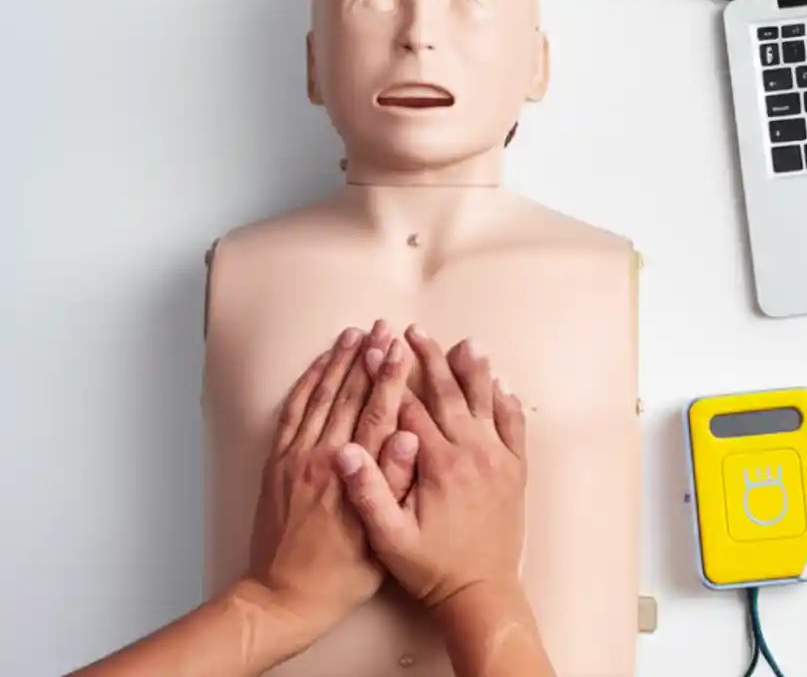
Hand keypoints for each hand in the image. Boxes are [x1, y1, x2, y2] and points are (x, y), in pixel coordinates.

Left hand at [247, 322, 418, 635]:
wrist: (285, 596)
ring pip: (320, 397)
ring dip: (337, 363)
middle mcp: (323, 457)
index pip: (378, 412)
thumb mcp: (381, 533)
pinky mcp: (278, 464)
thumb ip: (394, 482)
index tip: (403, 347)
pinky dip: (305, 386)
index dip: (392, 375)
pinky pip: (292, 414)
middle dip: (368, 358)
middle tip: (383, 328)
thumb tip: (411, 437)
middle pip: (349, 395)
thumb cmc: (342, 573)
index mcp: (353, 474)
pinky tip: (318, 368)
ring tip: (354, 335)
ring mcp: (296, 458)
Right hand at [334, 326, 527, 610]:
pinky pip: (514, 425)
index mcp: (438, 465)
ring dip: (471, 370)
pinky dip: (505, 401)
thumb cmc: (431, 568)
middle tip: (411, 332)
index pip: (408, 409)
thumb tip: (343, 451)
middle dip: (427, 360)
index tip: (371, 351)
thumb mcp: (389, 538)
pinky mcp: (516, 470)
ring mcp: (499, 459)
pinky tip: (498, 384)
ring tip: (462, 343)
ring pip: (485, 402)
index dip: (387, 378)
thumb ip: (368, 492)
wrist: (482, 593)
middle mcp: (473, 453)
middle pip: (447, 394)